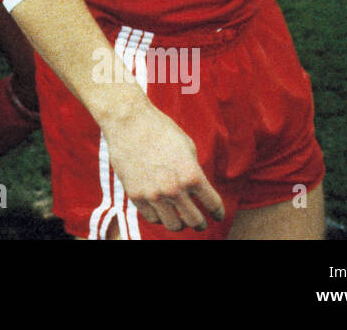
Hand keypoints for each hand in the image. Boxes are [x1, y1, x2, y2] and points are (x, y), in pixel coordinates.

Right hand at [99, 104, 224, 231]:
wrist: (128, 121)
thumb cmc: (160, 130)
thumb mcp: (187, 148)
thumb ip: (193, 171)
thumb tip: (196, 191)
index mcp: (192, 175)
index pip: (213, 205)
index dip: (218, 212)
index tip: (217, 215)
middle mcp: (174, 188)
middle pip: (195, 221)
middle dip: (200, 223)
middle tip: (200, 222)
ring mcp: (153, 194)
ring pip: (173, 225)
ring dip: (180, 223)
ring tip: (179, 219)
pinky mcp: (135, 195)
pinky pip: (152, 218)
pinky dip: (159, 217)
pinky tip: (161, 210)